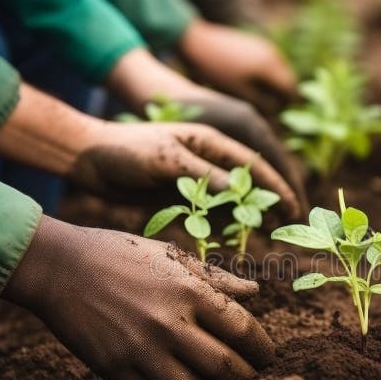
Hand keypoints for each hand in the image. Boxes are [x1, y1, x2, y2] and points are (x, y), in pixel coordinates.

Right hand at [2, 216, 274, 379]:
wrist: (59, 268)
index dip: (262, 349)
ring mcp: (141, 350)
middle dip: (247, 376)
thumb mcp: (170, 255)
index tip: (268, 356)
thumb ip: (216, 278)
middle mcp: (169, 324)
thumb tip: (256, 293)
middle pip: (225, 368)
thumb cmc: (120, 254)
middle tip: (252, 377)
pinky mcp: (116, 368)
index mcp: (189, 291)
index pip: (243, 330)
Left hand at [104, 50, 306, 217]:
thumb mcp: (167, 160)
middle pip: (248, 183)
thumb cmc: (125, 150)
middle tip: (288, 225)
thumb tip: (239, 191)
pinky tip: (232, 238)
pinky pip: (210, 212)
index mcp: (210, 141)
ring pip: (231, 200)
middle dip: (268, 203)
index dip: (275, 184)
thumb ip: (203, 175)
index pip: (252, 164)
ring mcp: (195, 178)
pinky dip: (223, 224)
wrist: (88, 160)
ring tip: (268, 235)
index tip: (292, 205)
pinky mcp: (181, 195)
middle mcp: (208, 159)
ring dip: (247, 216)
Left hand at [178, 19, 296, 110]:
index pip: (291, 90)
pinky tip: (251, 82)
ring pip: (279, 71)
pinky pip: (270, 62)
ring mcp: (265, 46)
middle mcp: (273, 54)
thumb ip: (263, 105)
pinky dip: (267, 75)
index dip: (286, 106)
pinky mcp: (255, 43)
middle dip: (282, 95)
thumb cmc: (217, 71)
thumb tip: (278, 115)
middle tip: (269, 109)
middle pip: (288, 80)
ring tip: (259, 97)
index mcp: (272, 67)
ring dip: (274, 85)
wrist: (197, 42)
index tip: (276, 117)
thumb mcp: (240, 94)